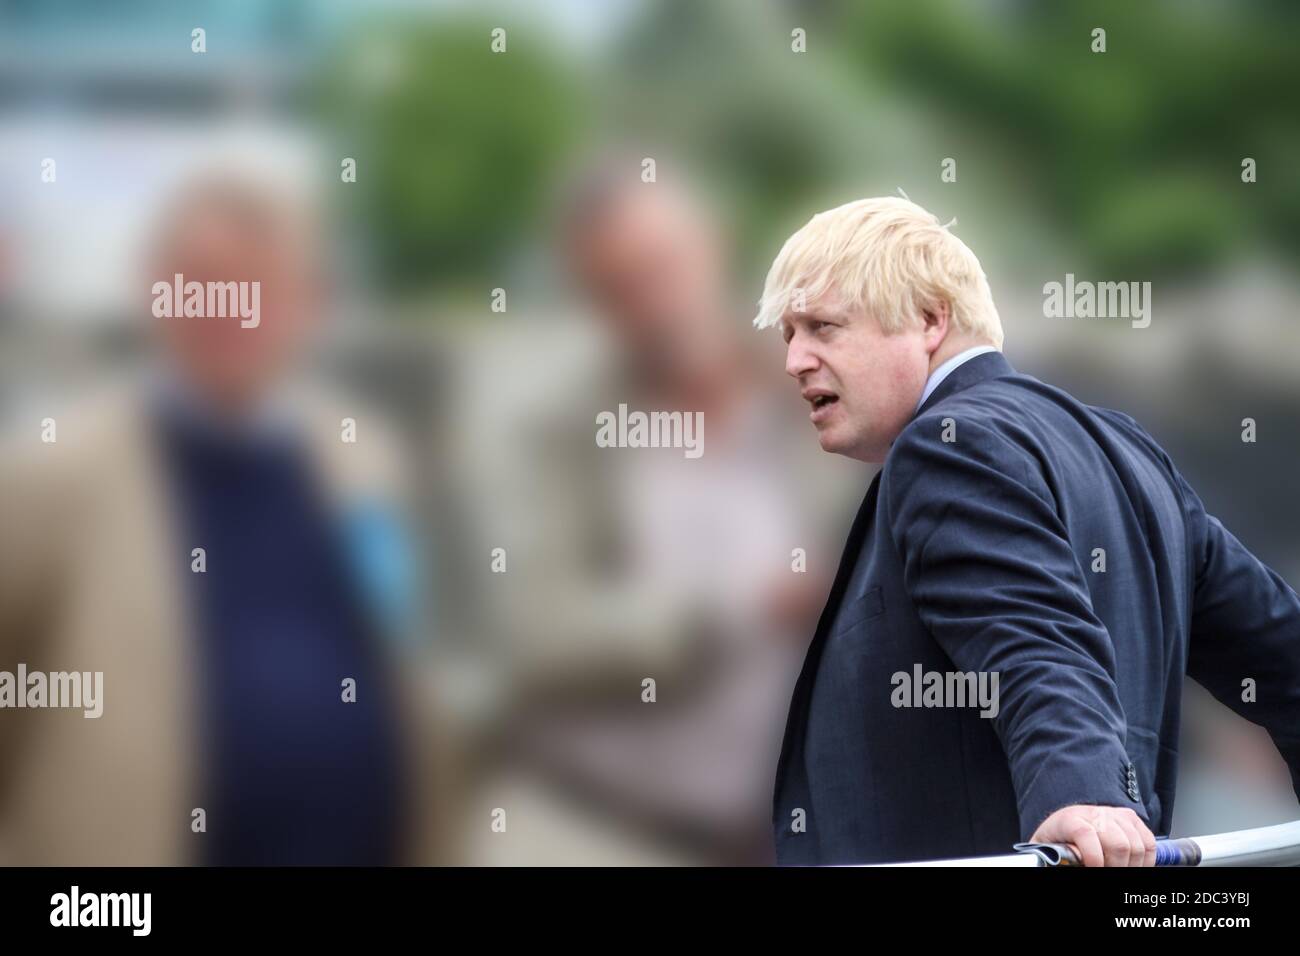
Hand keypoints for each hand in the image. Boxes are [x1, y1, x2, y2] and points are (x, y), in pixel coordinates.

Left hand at [1030, 805, 1155, 866]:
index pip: (1085, 832)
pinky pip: (1148, 842)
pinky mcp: (1130, 818)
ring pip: (1136, 845)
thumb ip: (1054, 855)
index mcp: (1069, 819)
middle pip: (1117, 843)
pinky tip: (1132, 865)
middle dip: (1115, 866)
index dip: (1092, 856)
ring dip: (1130, 865)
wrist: (1067, 823)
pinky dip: (1145, 860)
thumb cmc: (1058, 840)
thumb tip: (1063, 862)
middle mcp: (1094, 813)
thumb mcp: (1047, 847)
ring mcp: (1115, 814)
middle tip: (1107, 873)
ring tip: (1117, 869)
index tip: (1094, 869)